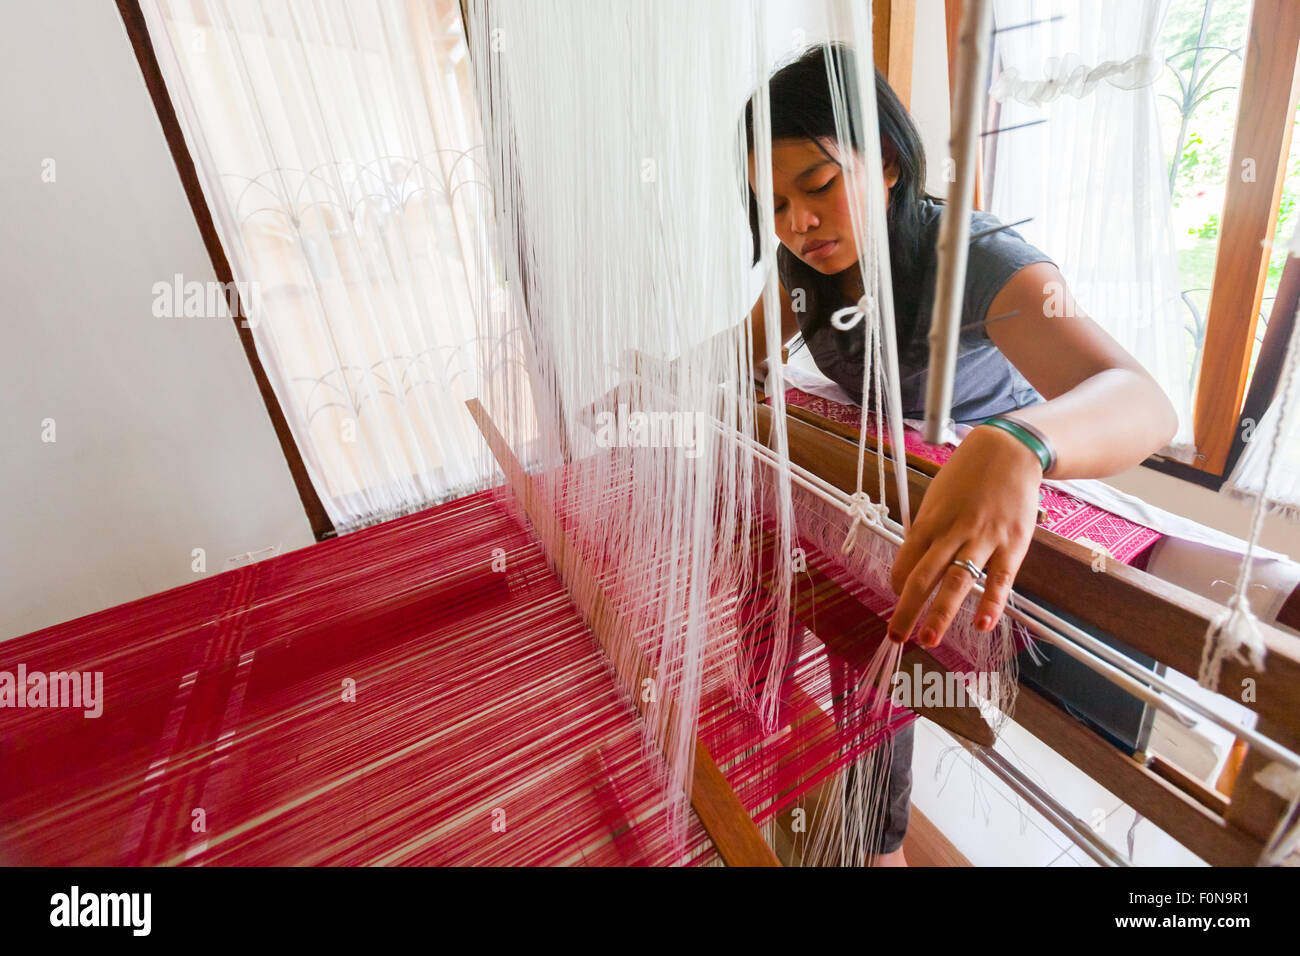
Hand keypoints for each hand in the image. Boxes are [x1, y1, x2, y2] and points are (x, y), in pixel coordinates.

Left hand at [886, 424, 1042, 646]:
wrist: (1009, 452)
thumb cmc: (968, 476)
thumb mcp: (938, 498)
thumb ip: (928, 530)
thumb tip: (914, 561)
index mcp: (929, 521)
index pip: (906, 561)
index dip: (898, 584)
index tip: (896, 598)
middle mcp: (952, 533)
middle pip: (923, 577)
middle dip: (907, 610)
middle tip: (895, 636)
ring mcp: (982, 540)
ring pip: (957, 582)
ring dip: (940, 614)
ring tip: (928, 640)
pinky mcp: (1012, 544)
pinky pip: (999, 579)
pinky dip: (990, 603)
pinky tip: (981, 625)